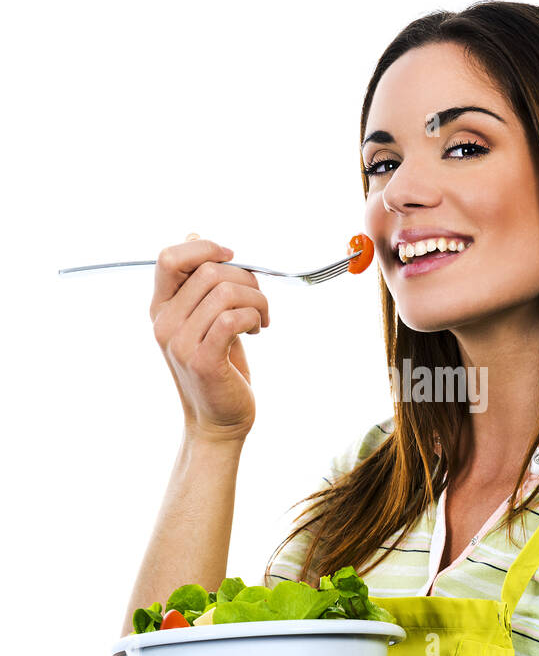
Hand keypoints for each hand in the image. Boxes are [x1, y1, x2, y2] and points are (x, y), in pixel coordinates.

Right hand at [150, 231, 270, 442]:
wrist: (218, 420)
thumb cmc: (219, 366)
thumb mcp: (205, 319)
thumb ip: (198, 282)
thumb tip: (194, 235)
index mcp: (161, 308)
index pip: (170, 258)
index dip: (205, 248)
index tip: (233, 259)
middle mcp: (164, 323)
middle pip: (208, 270)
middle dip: (246, 279)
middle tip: (259, 302)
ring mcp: (180, 343)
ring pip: (224, 292)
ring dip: (256, 301)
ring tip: (261, 320)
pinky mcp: (203, 360)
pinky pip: (232, 318)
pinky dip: (254, 318)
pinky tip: (257, 330)